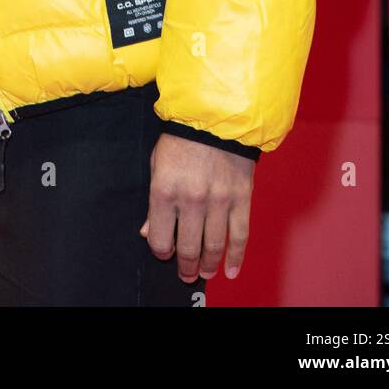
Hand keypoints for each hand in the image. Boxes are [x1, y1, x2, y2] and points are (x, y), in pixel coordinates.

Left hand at [140, 133, 254, 282]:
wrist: (217, 115)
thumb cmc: (183, 137)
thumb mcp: (157, 163)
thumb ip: (153, 201)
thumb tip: (147, 231)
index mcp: (165, 190)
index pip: (159, 238)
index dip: (160, 251)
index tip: (164, 252)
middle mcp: (191, 199)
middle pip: (187, 248)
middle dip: (185, 265)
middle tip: (185, 273)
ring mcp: (219, 200)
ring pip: (213, 246)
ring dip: (208, 265)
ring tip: (205, 272)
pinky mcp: (241, 198)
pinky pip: (239, 235)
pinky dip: (235, 257)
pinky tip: (230, 270)